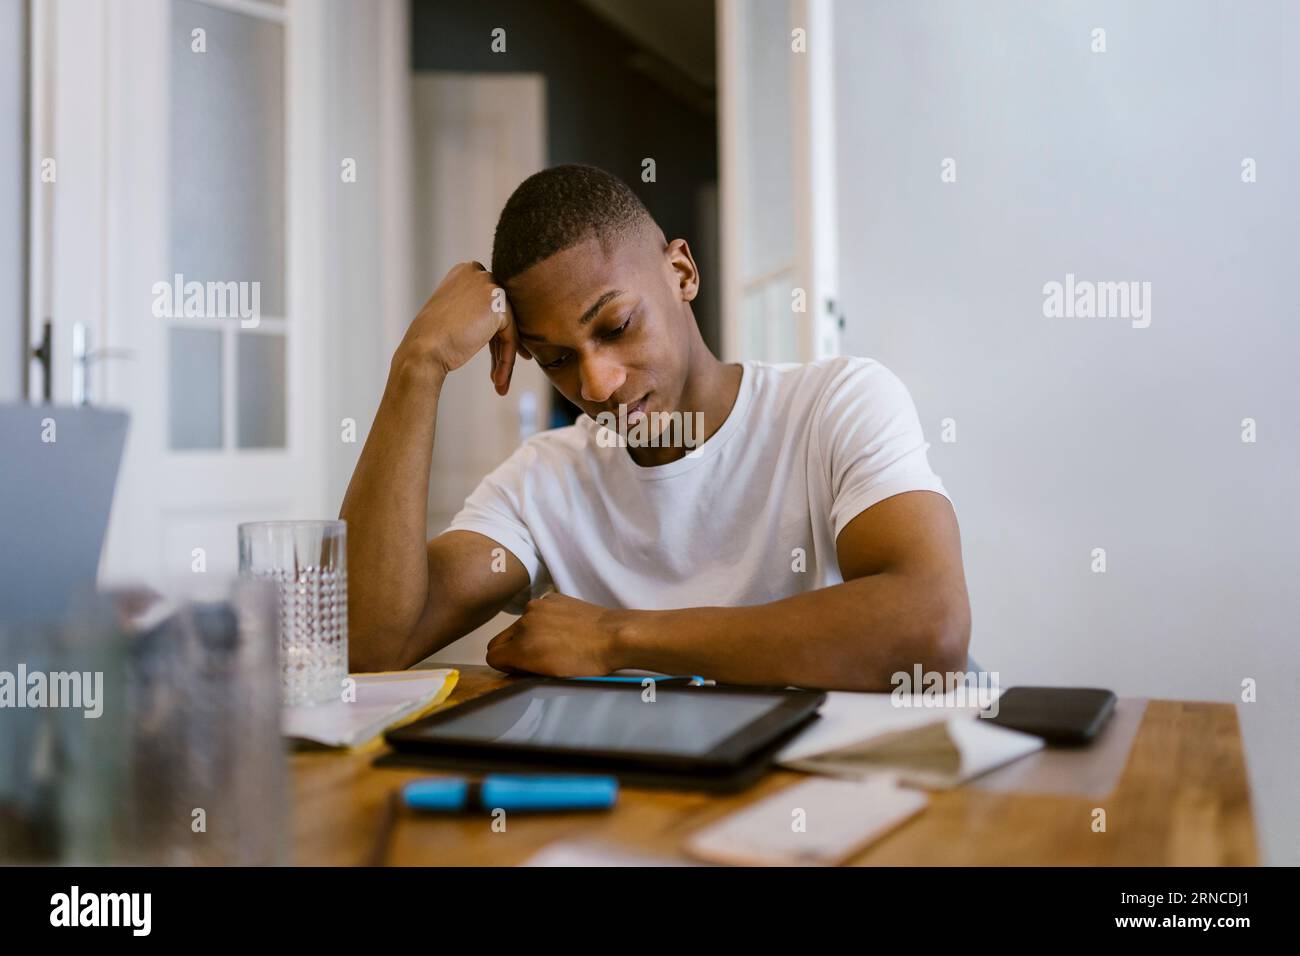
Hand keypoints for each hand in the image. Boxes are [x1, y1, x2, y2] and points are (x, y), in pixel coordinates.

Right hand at [394, 261, 531, 394]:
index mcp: (463, 272)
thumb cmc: (430, 340)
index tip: (496, 354)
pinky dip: (506, 360)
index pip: (487, 303)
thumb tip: (494, 319)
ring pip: (507, 327)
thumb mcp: (452, 314)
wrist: (422, 351)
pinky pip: (511, 337)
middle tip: (501, 373)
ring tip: (499, 383)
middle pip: (499, 314)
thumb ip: (472, 309)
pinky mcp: (499, 305)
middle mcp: (477, 272)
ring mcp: (488, 286)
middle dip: (501, 346)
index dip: (493, 332)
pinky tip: (499, 381)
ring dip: (504, 358)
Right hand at [485, 593, 625, 676]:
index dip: (505, 665)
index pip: (492, 656)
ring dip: (528, 632)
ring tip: (555, 640)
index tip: (521, 668)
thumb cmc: (586, 662)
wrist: (613, 635)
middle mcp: (523, 622)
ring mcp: (537, 606)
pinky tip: (564, 626)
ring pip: (519, 623)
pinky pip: (537, 611)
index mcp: (521, 646)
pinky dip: (544, 619)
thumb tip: (513, 664)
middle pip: (500, 639)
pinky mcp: (551, 597)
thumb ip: (523, 667)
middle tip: (534, 657)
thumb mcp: (550, 674)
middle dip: (511, 649)